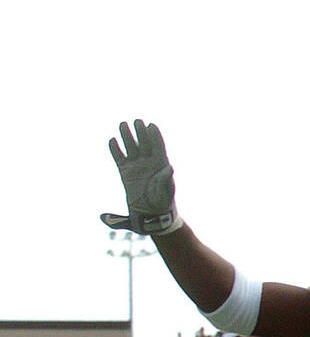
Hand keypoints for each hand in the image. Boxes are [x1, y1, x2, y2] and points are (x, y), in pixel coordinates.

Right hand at [102, 120, 182, 234]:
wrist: (152, 216)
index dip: (155, 136)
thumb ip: (166, 179)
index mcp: (160, 166)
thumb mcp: (166, 190)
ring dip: (128, 136)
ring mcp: (136, 167)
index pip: (158, 146)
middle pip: (144, 144)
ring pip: (131, 148)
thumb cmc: (163, 203)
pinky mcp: (125, 173)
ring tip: (123, 124)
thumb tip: (170, 168)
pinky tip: (112, 140)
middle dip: (140, 132)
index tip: (151, 125)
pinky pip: (119, 158)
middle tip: (136, 121)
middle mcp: (148, 164)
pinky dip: (115, 150)